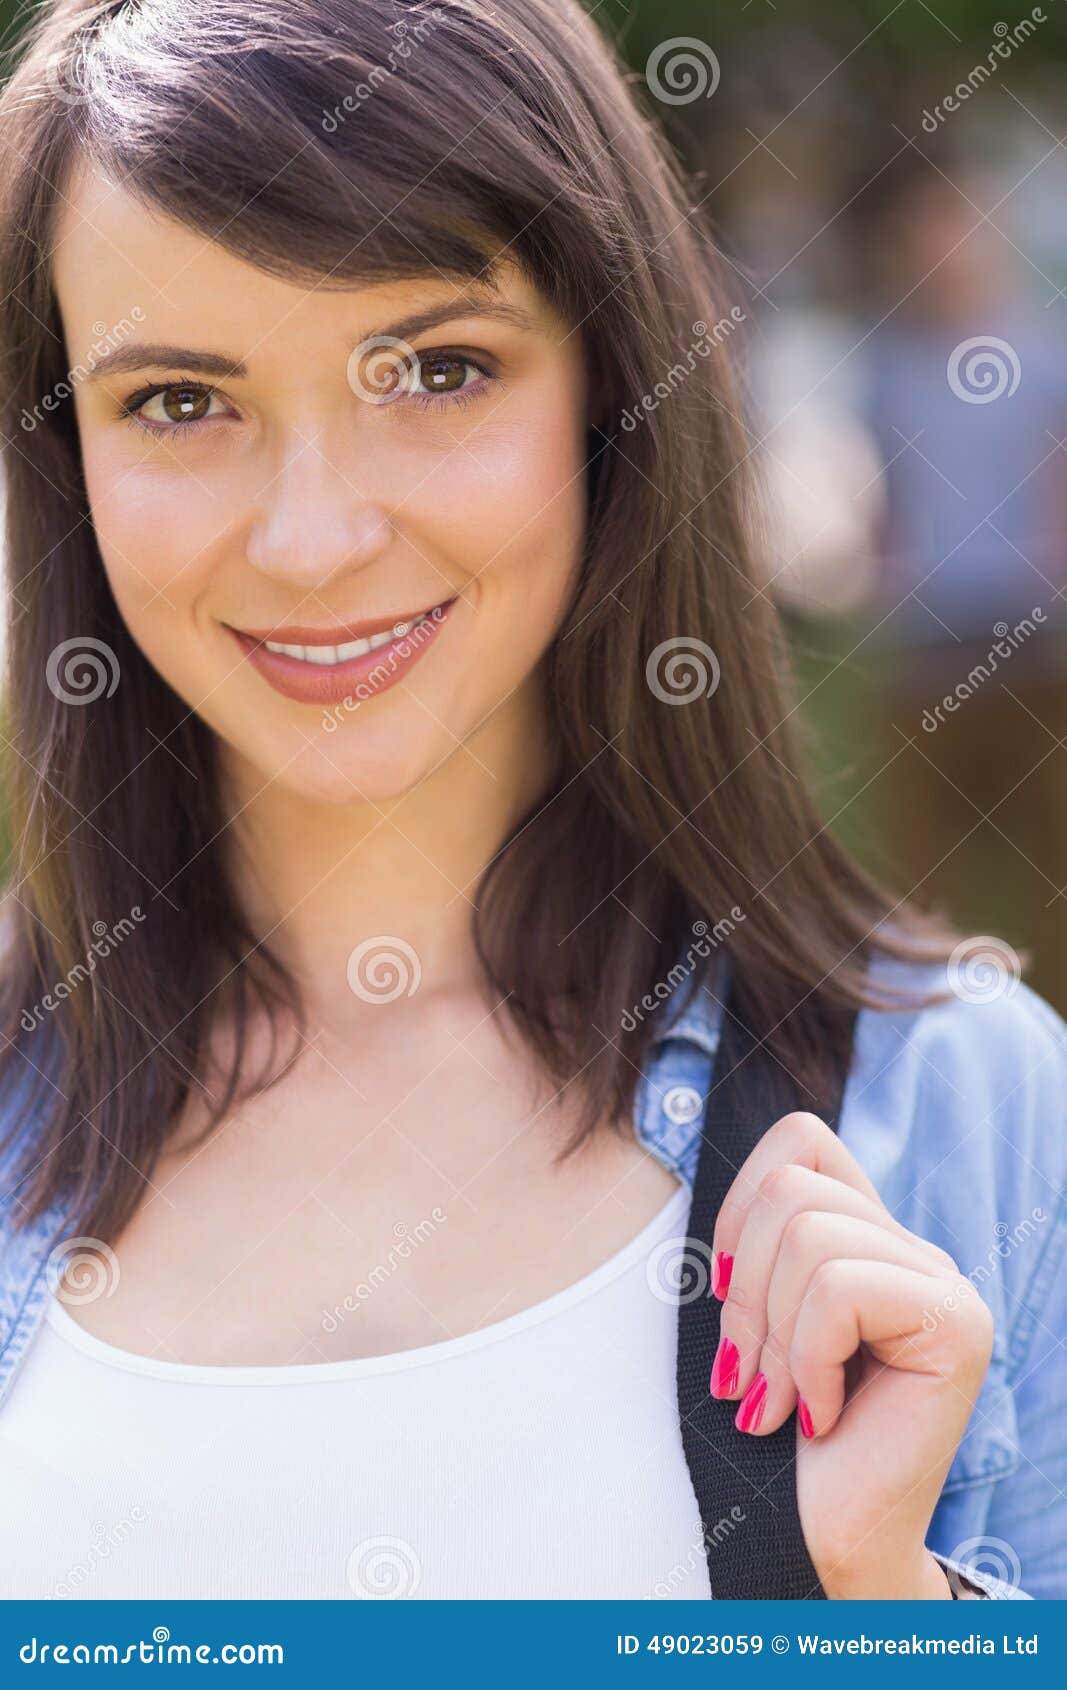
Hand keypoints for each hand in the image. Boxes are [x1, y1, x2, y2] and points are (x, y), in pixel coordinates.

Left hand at [709, 1111, 993, 1599]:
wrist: (818, 1543)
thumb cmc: (776, 1435)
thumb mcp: (754, 1317)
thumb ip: (761, 1247)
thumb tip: (730, 1207)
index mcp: (869, 1236)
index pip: (801, 1139)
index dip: (740, 1203)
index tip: (724, 1290)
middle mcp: (915, 1250)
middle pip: (791, 1187)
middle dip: (744, 1289)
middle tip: (748, 1375)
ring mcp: (945, 1284)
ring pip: (810, 1235)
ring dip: (773, 1334)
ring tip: (782, 1402)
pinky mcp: (956, 1326)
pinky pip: (839, 1292)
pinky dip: (808, 1360)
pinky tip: (821, 1415)